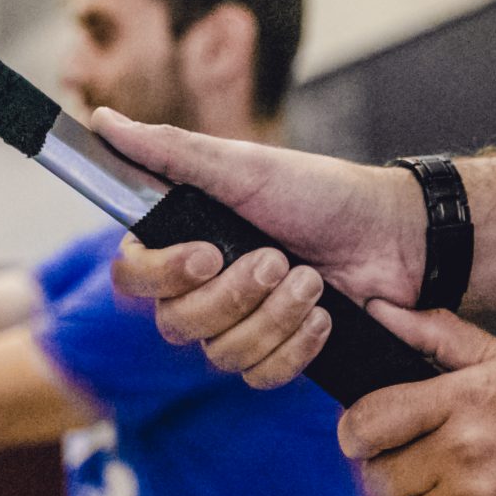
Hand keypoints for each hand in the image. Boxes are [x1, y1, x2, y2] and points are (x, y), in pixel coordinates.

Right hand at [94, 108, 423, 386]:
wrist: (393, 236)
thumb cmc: (319, 192)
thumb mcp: (244, 166)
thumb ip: (171, 152)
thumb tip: (103, 119)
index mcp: (185, 240)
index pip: (133, 277)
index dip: (162, 275)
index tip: (207, 255)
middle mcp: (203, 288)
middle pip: (176, 324)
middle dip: (236, 295)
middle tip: (280, 259)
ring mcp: (239, 325)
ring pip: (221, 353)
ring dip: (275, 317)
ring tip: (312, 280)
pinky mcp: (276, 354)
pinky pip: (260, 376)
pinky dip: (295, 346)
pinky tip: (324, 317)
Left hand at [344, 303, 495, 495]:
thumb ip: (437, 337)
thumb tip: (379, 311)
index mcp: (464, 400)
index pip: (367, 423)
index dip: (359, 434)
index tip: (369, 439)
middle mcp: (466, 453)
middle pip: (381, 480)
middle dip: (399, 475)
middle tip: (434, 467)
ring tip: (471, 492)